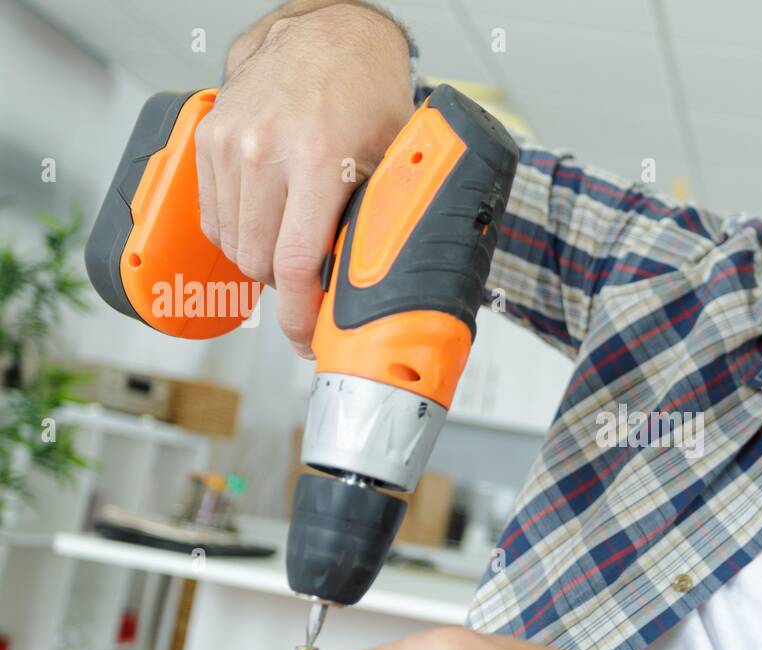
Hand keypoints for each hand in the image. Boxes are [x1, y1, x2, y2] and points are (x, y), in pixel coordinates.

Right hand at [197, 3, 412, 356]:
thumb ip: (374, 223)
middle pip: (258, 262)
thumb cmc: (366, 94)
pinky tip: (265, 222)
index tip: (307, 339)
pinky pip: (211, 215)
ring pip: (232, 244)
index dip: (298, 317)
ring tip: (290, 244)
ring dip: (260, 260)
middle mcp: (266, 152)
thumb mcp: (390, 163)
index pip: (292, 265)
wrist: (327, 35)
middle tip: (308, 285)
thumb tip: (368, 289)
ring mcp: (230, 143)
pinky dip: (236, 233)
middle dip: (284, 288)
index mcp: (319, 162)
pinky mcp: (208, 138)